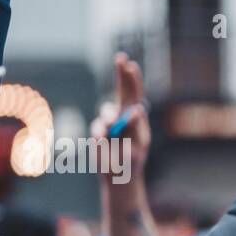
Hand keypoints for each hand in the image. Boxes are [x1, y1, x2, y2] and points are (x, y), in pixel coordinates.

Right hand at [90, 53, 151, 177]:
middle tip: (120, 58)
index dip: (132, 79)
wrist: (119, 177)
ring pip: (106, 111)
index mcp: (137, 119)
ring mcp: (110, 124)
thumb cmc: (132, 162)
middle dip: (121, 75)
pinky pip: (97, 127)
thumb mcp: (138, 146)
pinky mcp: (98, 132)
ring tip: (111, 130)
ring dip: (108, 117)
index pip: (135, 95)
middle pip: (122, 91)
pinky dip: (100, 133)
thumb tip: (136, 110)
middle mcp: (124, 117)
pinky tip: (104, 142)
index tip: (130, 64)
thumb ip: (136, 128)